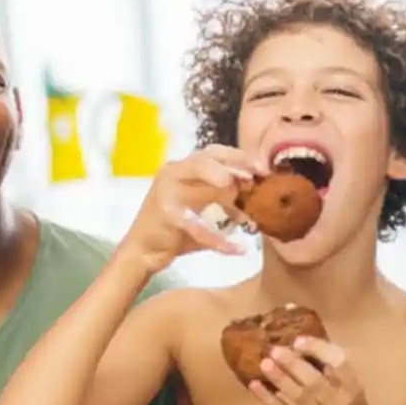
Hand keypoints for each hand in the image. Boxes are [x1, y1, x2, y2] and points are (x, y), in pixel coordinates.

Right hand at [120, 144, 265, 271]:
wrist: (143, 252)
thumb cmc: (175, 230)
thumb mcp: (203, 207)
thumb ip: (225, 198)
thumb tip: (256, 192)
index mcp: (183, 169)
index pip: (213, 152)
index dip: (239, 156)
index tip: (262, 167)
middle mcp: (173, 173)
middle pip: (205, 157)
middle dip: (233, 165)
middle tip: (255, 178)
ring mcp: (167, 191)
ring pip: (197, 175)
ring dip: (224, 188)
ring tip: (243, 203)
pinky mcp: (165, 215)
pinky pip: (196, 224)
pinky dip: (218, 239)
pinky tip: (238, 250)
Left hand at [250, 336, 382, 404]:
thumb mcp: (352, 386)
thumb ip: (333, 369)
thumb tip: (301, 344)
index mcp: (352, 387)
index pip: (338, 363)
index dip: (318, 349)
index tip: (299, 340)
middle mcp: (338, 403)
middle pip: (314, 380)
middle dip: (293, 364)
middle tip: (275, 350)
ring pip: (297, 396)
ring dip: (279, 379)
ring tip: (264, 363)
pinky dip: (267, 398)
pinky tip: (254, 385)